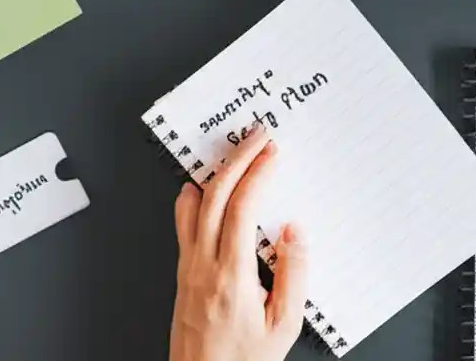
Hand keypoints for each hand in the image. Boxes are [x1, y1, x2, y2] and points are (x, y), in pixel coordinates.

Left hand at [169, 131, 306, 360]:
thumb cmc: (243, 360)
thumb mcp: (284, 325)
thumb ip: (293, 275)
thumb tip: (294, 232)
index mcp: (232, 276)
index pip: (241, 209)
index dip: (256, 174)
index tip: (271, 153)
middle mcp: (203, 266)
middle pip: (214, 197)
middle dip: (237, 160)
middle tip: (256, 137)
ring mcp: (188, 268)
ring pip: (193, 207)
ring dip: (214, 174)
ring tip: (232, 153)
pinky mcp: (182, 275)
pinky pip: (183, 225)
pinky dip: (193, 199)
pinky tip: (200, 190)